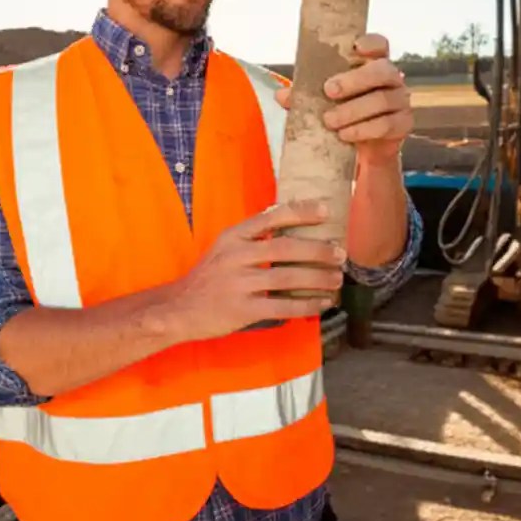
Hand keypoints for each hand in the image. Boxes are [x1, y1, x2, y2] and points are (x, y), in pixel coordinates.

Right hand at [163, 200, 345, 340]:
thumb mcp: (223, 248)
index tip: (326, 211)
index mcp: (232, 236)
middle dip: (318, 251)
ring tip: (336, 278)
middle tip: (340, 253)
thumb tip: (287, 223)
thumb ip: (251, 237)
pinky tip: (322, 303)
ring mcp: (239, 283)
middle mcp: (235, 256)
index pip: (271, 217)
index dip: (301, 212)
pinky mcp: (243, 310)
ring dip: (318, 279)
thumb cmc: (208, 277)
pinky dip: (306, 305)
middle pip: (285, 249)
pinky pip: (283, 307)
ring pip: (288, 278)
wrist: (179, 308)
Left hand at [274, 33, 412, 162]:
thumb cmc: (343, 113)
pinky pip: (387, 124)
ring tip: (330, 121)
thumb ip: (305, 95)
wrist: (362, 148)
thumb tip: (281, 94)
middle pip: (382, 70)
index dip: (371, 43)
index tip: (355, 48)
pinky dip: (364, 129)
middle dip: (354, 80)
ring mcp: (400, 101)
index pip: (380, 44)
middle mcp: (392, 79)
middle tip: (329, 91)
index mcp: (374, 64)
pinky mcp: (403, 124)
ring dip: (353, 110)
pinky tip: (346, 134)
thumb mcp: (323, 102)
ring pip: (382, 100)